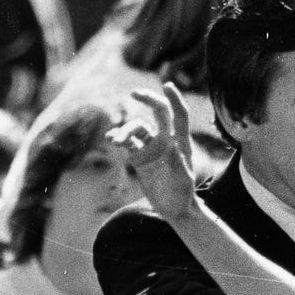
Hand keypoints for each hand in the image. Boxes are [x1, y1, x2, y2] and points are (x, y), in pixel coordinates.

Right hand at [106, 83, 196, 221]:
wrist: (174, 208)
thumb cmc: (182, 194)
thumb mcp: (182, 179)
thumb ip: (176, 161)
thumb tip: (169, 144)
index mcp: (181, 143)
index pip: (179, 116)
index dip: (174, 100)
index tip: (167, 85)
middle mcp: (166, 140)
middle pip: (157, 113)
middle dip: (148, 100)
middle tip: (134, 93)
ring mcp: (151, 147)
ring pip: (137, 128)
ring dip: (125, 131)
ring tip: (116, 141)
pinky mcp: (139, 156)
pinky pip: (127, 141)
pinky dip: (118, 137)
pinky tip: (111, 140)